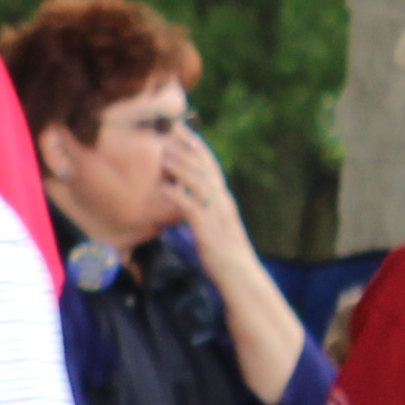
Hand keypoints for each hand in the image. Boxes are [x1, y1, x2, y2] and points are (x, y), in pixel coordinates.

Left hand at [160, 127, 243, 254]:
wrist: (240, 276)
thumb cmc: (223, 252)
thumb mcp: (212, 223)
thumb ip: (201, 206)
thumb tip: (183, 193)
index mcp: (223, 198)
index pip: (210, 164)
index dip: (195, 145)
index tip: (181, 128)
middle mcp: (222, 201)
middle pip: (205, 167)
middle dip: (188, 147)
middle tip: (171, 129)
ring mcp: (217, 215)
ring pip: (200, 184)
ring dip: (182, 168)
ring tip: (164, 155)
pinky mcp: (209, 231)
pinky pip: (193, 209)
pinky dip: (179, 197)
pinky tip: (164, 189)